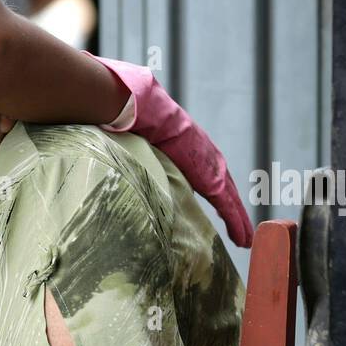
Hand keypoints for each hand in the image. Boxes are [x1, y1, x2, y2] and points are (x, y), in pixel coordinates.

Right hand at [89, 54, 253, 247]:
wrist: (129, 106)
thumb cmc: (120, 116)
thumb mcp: (126, 140)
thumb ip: (125, 150)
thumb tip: (100, 154)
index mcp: (182, 144)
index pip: (202, 172)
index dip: (212, 191)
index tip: (219, 209)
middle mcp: (199, 151)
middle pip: (220, 186)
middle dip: (230, 208)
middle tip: (240, 232)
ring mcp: (206, 160)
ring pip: (227, 197)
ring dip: (237, 219)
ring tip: (244, 239)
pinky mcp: (208, 172)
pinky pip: (225, 201)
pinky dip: (235, 219)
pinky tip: (242, 236)